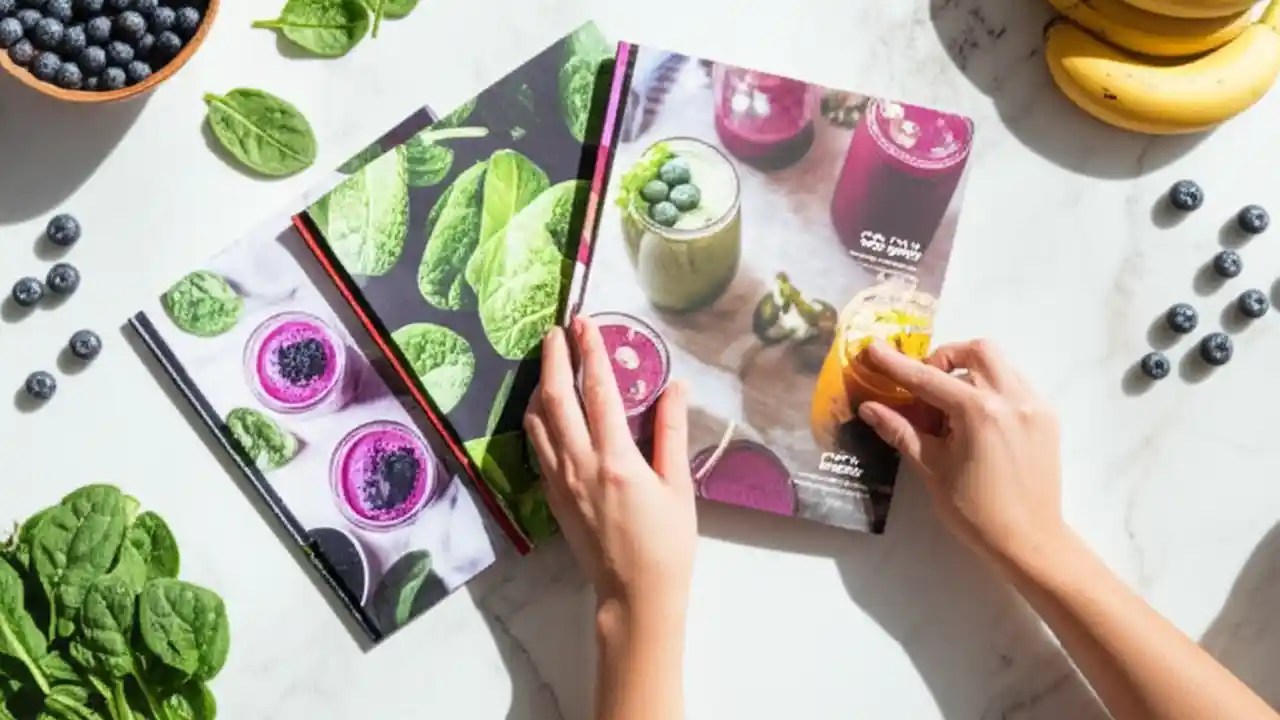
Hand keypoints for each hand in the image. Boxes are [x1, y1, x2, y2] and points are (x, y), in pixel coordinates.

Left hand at [524, 317, 696, 623]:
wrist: (634, 595)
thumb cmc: (666, 543)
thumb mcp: (678, 485)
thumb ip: (671, 432)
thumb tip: (676, 386)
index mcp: (616, 459)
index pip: (598, 391)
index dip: (590, 352)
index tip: (585, 323)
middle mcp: (579, 465)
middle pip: (556, 398)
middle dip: (554, 359)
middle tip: (557, 330)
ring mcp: (560, 481)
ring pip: (537, 421)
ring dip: (540, 385)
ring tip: (548, 361)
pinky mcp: (552, 496)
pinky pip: (537, 446)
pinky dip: (537, 418)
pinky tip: (543, 408)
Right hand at [856, 339, 1065, 568]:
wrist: (1029, 540)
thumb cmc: (975, 511)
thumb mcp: (932, 469)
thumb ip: (901, 431)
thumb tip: (869, 407)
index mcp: (980, 413)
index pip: (929, 379)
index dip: (897, 365)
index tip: (873, 348)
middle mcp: (1012, 399)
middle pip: (976, 351)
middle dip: (945, 359)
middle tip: (926, 388)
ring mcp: (1035, 405)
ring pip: (999, 364)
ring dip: (969, 371)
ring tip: (952, 408)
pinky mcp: (1047, 416)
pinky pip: (1015, 383)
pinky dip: (991, 388)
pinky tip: (977, 420)